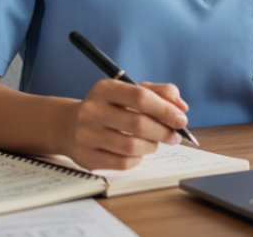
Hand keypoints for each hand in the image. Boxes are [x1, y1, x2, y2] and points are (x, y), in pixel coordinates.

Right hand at [64, 79, 189, 170]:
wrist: (70, 126)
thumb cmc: (110, 107)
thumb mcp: (130, 92)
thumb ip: (159, 93)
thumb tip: (181, 107)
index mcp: (105, 89)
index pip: (141, 97)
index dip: (165, 109)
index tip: (181, 119)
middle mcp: (91, 110)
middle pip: (139, 124)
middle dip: (164, 132)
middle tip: (175, 136)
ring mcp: (85, 135)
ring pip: (133, 146)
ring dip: (152, 146)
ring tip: (154, 142)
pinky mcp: (85, 157)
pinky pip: (123, 163)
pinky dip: (138, 159)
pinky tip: (138, 153)